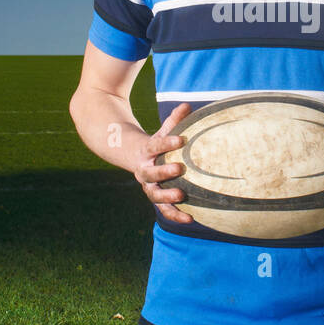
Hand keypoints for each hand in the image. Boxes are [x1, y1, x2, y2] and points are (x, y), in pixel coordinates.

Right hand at [133, 103, 193, 223]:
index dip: (166, 143)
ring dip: (167, 197)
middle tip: (179, 168)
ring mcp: (149, 186)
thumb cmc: (156, 144)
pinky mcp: (157, 197)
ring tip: (181, 195)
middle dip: (164, 172)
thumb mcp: (162, 131)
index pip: (155, 146)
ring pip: (155, 195)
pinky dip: (175, 215)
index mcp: (146, 152)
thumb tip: (187, 106)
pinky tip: (190, 219)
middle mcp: (144, 171)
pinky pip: (164, 209)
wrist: (133, 157)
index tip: (180, 139)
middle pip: (151, 174)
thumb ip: (174, 121)